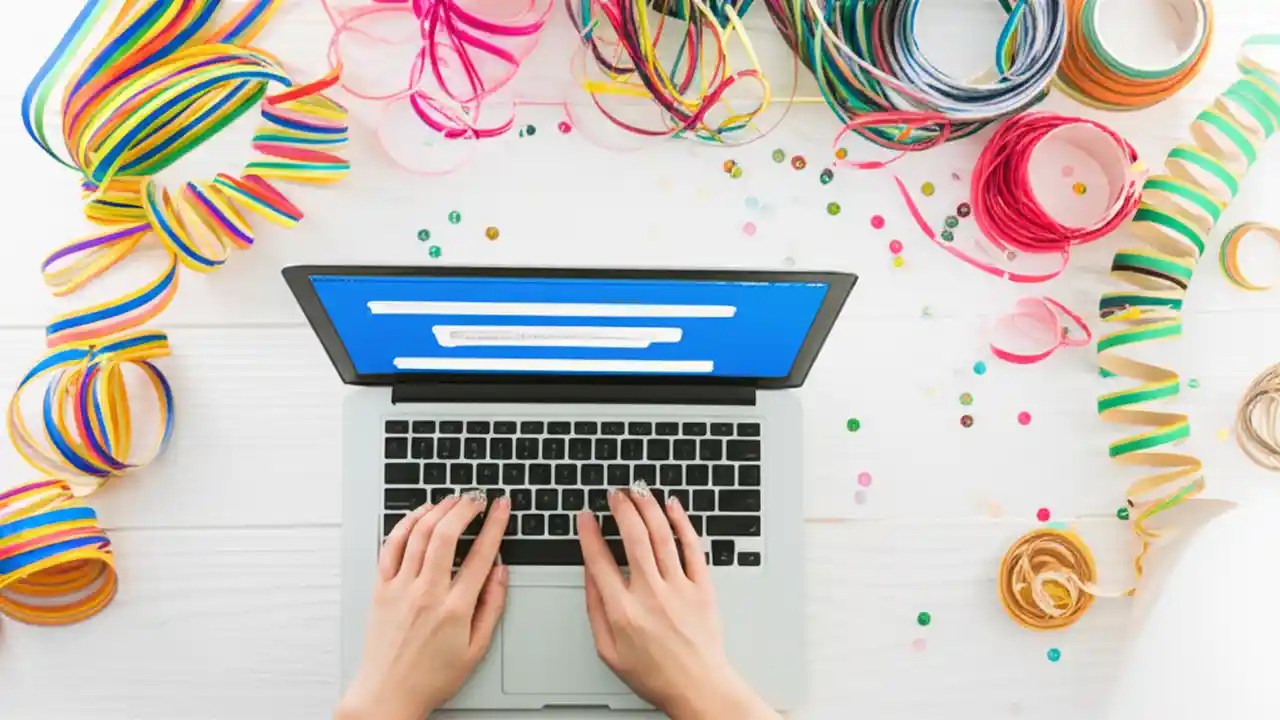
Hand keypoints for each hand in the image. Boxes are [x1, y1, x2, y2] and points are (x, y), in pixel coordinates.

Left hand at [336, 492, 509, 719]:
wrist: (388, 695)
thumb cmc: (431, 677)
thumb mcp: (477, 649)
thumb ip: (492, 607)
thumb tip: (500, 572)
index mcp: (454, 609)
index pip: (480, 554)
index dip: (495, 524)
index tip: (502, 508)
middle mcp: (425, 593)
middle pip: (445, 534)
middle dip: (465, 507)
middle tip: (477, 498)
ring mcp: (400, 588)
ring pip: (417, 533)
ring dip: (437, 510)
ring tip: (452, 501)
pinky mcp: (381, 589)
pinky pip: (390, 546)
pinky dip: (405, 524)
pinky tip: (418, 515)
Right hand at [577, 487, 778, 719]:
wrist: (697, 686)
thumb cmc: (654, 673)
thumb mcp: (607, 649)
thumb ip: (595, 608)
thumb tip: (589, 572)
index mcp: (622, 610)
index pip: (599, 559)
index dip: (589, 533)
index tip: (586, 517)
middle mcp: (650, 594)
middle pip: (633, 537)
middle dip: (622, 508)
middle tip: (615, 494)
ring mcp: (679, 588)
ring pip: (662, 535)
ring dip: (648, 507)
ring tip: (639, 491)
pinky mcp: (702, 588)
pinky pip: (692, 547)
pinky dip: (682, 522)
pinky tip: (672, 506)